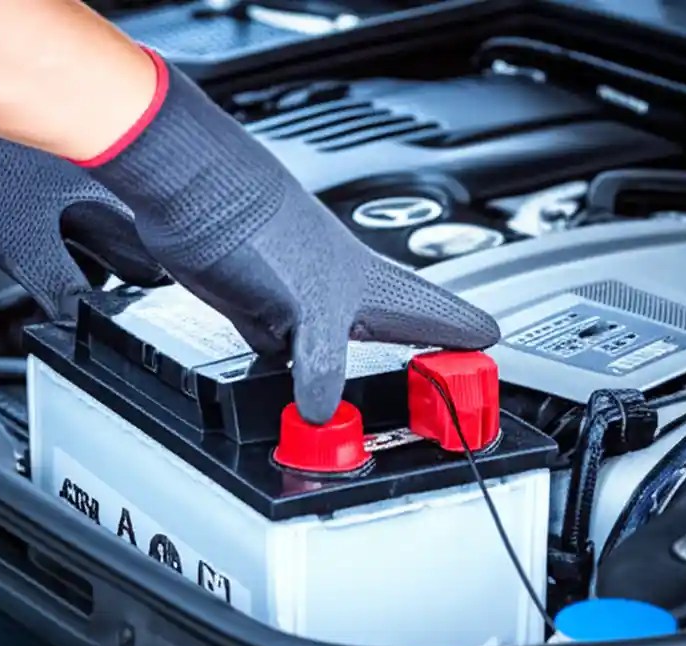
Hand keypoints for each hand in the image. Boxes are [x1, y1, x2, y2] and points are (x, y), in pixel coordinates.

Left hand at [88, 54, 500, 423]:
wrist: (191, 194)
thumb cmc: (259, 224)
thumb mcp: (308, 305)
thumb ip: (323, 363)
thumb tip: (324, 411)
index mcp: (370, 285)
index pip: (436, 314)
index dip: (466, 333)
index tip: (494, 346)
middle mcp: (340, 291)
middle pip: (394, 329)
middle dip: (420, 350)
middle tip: (444, 378)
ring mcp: (298, 299)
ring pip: (339, 344)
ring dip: (351, 368)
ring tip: (370, 392)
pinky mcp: (256, 305)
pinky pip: (284, 351)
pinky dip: (289, 371)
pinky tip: (286, 382)